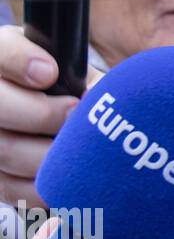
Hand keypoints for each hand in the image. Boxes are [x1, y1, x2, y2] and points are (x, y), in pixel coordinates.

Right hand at [0, 25, 97, 209]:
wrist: (57, 121)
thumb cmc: (70, 91)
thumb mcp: (75, 75)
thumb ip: (83, 78)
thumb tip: (99, 97)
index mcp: (4, 58)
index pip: (0, 52)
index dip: (19, 60)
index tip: (49, 72)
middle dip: (40, 113)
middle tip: (74, 114)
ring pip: (4, 149)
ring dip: (47, 153)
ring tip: (78, 149)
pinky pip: (10, 186)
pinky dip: (43, 186)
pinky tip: (68, 178)